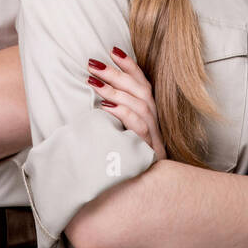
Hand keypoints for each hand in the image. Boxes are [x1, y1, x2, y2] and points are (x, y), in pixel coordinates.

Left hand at [86, 47, 164, 161]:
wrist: (137, 196)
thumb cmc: (121, 164)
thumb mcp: (115, 135)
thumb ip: (111, 115)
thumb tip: (91, 92)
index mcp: (150, 117)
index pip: (143, 85)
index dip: (130, 67)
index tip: (112, 50)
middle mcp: (156, 125)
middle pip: (142, 92)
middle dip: (117, 74)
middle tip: (93, 63)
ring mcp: (155, 140)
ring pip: (142, 106)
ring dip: (116, 90)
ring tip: (93, 81)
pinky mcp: (150, 153)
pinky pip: (139, 128)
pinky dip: (123, 113)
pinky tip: (105, 106)